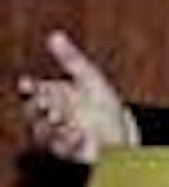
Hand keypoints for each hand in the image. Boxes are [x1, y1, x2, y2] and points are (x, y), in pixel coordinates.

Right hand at [17, 31, 137, 163]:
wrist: (123, 133)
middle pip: (33, 111)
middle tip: (49, 104)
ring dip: (50, 125)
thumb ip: (71, 59)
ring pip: (42, 131)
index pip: (34, 89)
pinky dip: (69, 140)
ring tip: (62, 119)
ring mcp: (57, 133)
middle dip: (39, 108)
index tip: (27, 83)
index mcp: (55, 94)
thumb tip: (54, 35)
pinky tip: (78, 135)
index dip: (28, 87)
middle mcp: (51, 114)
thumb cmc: (104, 105)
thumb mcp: (91, 79)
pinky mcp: (66, 150)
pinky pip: (61, 147)